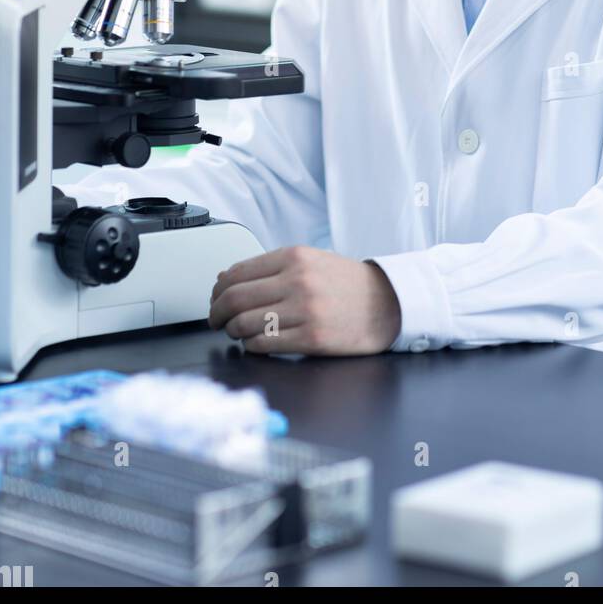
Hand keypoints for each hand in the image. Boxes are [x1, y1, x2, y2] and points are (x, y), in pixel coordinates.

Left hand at [208, 246, 401, 355]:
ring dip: (233, 332)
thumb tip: (226, 279)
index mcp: (294, 257)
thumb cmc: (347, 284)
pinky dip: (252, 346)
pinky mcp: (311, 338)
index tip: (214, 299)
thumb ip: (271, 267)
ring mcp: (304, 311)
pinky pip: (264, 345)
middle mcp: (297, 281)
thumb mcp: (311, 261)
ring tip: (237, 333)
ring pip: (244, 324)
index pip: (236, 273)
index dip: (217, 291)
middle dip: (216, 313)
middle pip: (234, 299)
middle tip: (216, 321)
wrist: (388, 304)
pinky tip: (257, 343)